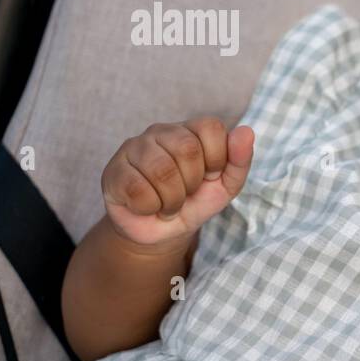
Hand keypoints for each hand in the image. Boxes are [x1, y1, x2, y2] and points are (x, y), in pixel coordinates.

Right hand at [101, 117, 254, 250]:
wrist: (163, 232)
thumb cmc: (195, 202)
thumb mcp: (226, 186)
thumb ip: (239, 160)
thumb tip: (246, 131)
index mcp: (190, 130)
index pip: (211, 128)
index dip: (216, 159)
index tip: (210, 176)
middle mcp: (160, 132)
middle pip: (187, 149)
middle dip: (193, 183)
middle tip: (186, 193)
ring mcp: (133, 148)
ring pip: (162, 170)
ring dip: (172, 199)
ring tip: (168, 203)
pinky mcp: (113, 171)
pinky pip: (138, 189)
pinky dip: (150, 207)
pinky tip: (148, 205)